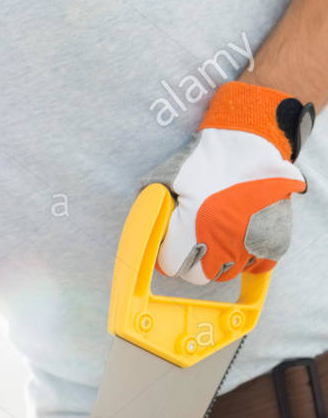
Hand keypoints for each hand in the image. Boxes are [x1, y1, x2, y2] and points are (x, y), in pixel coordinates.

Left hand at [141, 81, 313, 284]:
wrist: (247, 143)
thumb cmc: (204, 160)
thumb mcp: (165, 178)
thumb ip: (151, 207)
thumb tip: (143, 229)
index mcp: (192, 231)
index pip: (172, 266)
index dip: (168, 255)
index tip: (170, 245)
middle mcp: (222, 245)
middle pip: (200, 275)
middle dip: (192, 261)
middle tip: (193, 240)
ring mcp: (250, 246)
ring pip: (228, 272)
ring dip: (220, 260)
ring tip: (217, 232)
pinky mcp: (274, 244)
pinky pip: (257, 265)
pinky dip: (248, 256)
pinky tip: (240, 235)